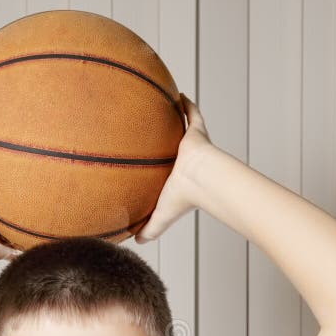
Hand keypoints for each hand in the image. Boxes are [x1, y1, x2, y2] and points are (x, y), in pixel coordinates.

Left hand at [133, 93, 212, 243]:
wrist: (199, 179)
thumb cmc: (182, 198)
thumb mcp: (160, 216)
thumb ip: (149, 228)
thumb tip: (135, 240)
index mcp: (177, 178)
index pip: (168, 173)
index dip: (161, 170)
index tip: (151, 167)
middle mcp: (184, 160)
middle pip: (174, 150)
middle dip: (167, 145)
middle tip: (155, 138)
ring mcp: (192, 145)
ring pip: (181, 130)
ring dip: (175, 121)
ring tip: (162, 111)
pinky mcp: (197, 132)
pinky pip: (192, 113)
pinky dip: (187, 105)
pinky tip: (177, 95)